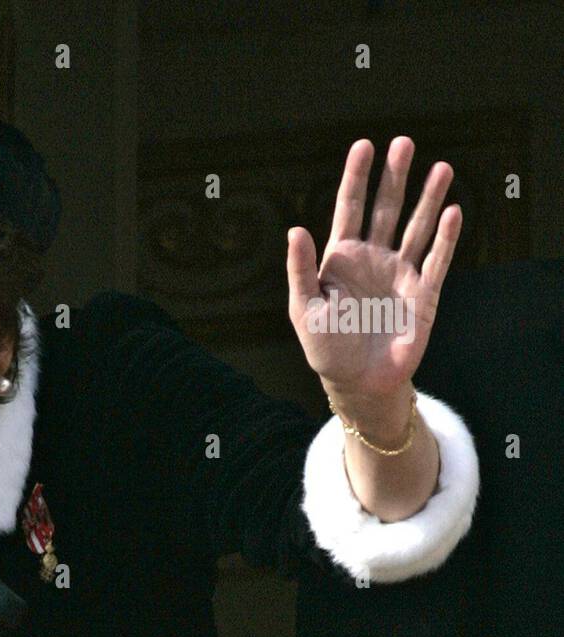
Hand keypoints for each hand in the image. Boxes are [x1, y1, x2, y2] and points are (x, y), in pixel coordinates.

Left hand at [287, 136, 461, 402]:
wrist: (357, 382)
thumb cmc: (326, 347)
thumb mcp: (305, 308)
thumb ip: (301, 269)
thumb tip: (296, 230)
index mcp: (341, 259)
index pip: (350, 208)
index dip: (356, 178)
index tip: (363, 146)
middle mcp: (373, 259)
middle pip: (386, 209)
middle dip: (395, 177)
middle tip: (404, 143)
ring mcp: (400, 273)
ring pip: (416, 227)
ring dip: (428, 198)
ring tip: (441, 167)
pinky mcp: (423, 293)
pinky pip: (437, 260)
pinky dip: (445, 237)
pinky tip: (453, 211)